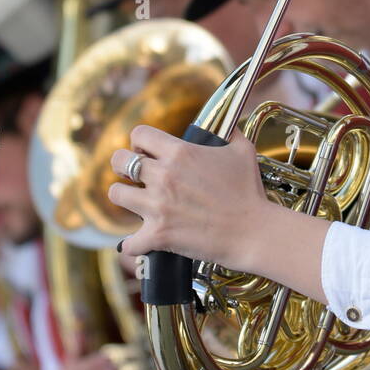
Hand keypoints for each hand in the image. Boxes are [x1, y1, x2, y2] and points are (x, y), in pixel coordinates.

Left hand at [109, 125, 266, 268]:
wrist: (253, 231)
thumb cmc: (249, 192)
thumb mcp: (243, 151)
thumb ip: (231, 133)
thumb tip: (229, 125)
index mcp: (179, 152)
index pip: (139, 133)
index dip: (140, 141)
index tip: (146, 151)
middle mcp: (163, 175)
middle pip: (119, 161)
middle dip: (122, 166)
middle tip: (134, 176)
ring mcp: (157, 206)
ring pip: (116, 194)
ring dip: (125, 199)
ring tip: (136, 204)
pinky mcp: (158, 235)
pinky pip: (128, 241)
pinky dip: (133, 244)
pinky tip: (140, 242)